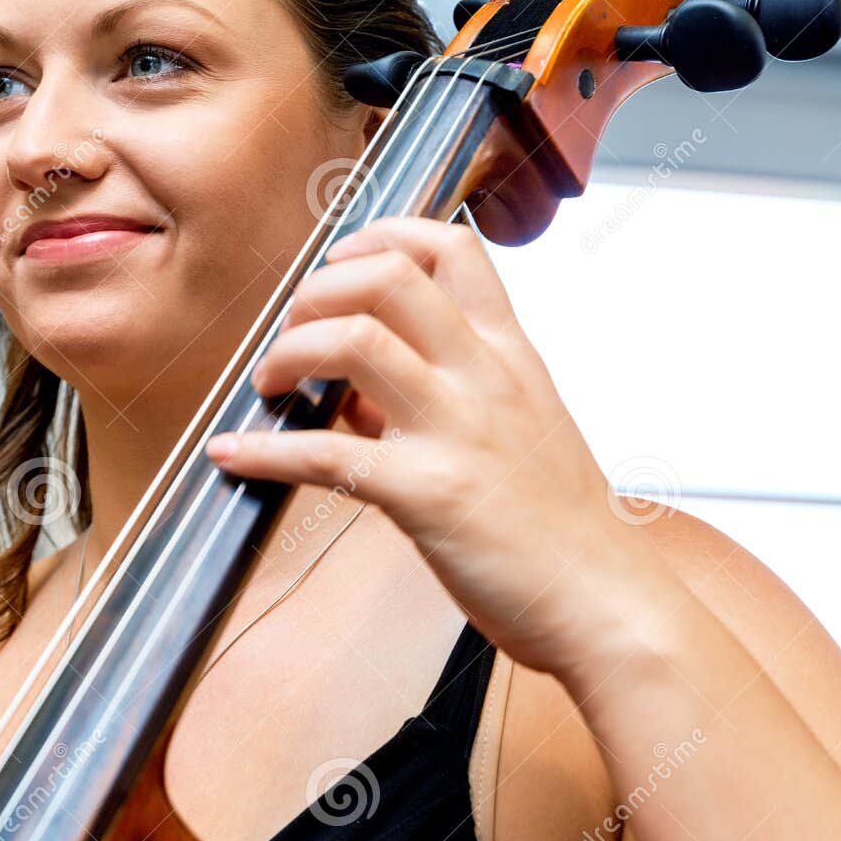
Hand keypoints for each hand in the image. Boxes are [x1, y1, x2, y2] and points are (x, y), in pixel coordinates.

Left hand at [205, 216, 676, 679]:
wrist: (606, 603)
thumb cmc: (562, 526)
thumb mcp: (520, 429)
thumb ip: (445, 393)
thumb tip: (358, 388)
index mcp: (509, 355)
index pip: (452, 247)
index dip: (381, 237)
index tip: (338, 260)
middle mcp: (484, 377)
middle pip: (388, 276)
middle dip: (317, 292)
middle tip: (293, 331)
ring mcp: (456, 430)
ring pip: (354, 340)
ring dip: (288, 352)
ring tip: (270, 384)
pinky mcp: (427, 493)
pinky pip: (325, 454)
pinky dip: (264, 452)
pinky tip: (233, 455)